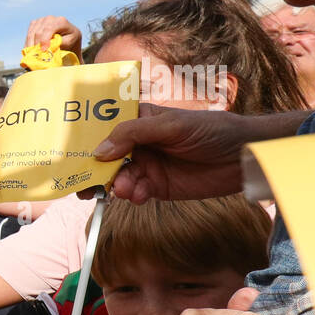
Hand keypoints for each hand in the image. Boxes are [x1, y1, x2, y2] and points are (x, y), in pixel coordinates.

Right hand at [25, 15, 81, 57]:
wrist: (67, 36)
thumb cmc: (70, 40)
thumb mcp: (69, 42)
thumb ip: (59, 43)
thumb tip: (48, 46)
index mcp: (61, 21)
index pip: (48, 29)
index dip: (44, 40)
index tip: (43, 50)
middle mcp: (50, 18)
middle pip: (38, 32)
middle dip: (36, 45)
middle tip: (37, 56)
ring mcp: (41, 20)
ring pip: (31, 33)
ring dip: (30, 45)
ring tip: (33, 55)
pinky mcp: (34, 23)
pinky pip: (28, 33)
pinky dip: (28, 43)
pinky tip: (31, 50)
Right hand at [94, 104, 259, 202]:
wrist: (243, 157)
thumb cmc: (212, 130)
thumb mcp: (171, 125)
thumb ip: (134, 134)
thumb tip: (99, 151)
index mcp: (140, 120)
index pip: (106, 126)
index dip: (88, 137)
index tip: (71, 151)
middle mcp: (139, 143)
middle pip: (106, 156)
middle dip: (93, 169)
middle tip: (83, 183)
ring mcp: (147, 165)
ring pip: (118, 176)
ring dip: (115, 184)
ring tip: (121, 189)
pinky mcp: (158, 186)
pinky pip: (135, 192)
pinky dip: (132, 195)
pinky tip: (139, 195)